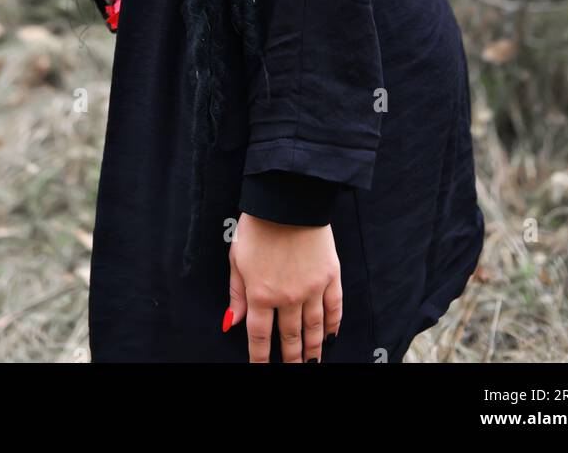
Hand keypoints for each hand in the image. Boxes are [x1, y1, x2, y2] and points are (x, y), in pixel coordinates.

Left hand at [224, 212, 341, 362]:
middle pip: (289, 339)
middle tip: (291, 369)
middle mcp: (287, 297)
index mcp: (260, 294)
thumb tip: (233, 322)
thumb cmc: (258, 225)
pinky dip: (333, 325)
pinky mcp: (330, 276)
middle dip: (289, 359)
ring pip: (313, 329)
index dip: (259, 358)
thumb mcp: (237, 257)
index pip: (259, 337)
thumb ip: (237, 293)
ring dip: (312, 350)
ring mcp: (311, 288)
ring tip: (311, 363)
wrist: (287, 197)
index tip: (261, 369)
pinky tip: (331, 336)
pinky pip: (334, 308)